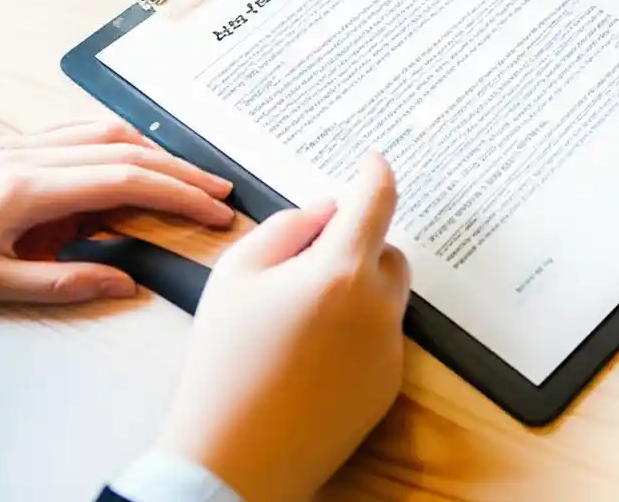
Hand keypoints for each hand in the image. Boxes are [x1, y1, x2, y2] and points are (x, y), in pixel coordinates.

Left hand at [0, 120, 233, 303]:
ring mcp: (17, 147)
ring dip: (153, 151)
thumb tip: (122, 282)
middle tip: (219, 191)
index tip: (212, 211)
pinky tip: (129, 155)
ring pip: (104, 133)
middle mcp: (27, 157)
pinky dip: (116, 142)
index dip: (178, 194)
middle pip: (126, 151)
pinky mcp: (9, 147)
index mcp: (27, 190)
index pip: (126, 182)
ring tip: (186, 174)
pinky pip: (75, 131)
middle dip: (181, 171)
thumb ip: (62, 284)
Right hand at [156, 154, 410, 501]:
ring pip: (387, 295)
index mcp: (341, 270)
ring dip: (359, 289)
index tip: (375, 162)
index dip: (376, 173)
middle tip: (304, 270)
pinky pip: (383, 337)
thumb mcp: (236, 276)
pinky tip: (312, 358)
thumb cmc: (227, 363)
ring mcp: (391, 346)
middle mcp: (379, 305)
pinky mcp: (391, 381)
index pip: (377, 201)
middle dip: (355, 247)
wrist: (237, 455)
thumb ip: (287, 228)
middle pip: (385, 251)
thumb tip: (326, 212)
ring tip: (301, 320)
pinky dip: (358, 333)